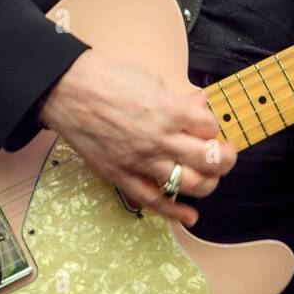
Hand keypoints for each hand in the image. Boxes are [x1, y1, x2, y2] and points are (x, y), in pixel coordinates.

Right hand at [37, 49, 236, 226]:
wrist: (67, 90)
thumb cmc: (105, 77)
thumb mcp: (150, 77)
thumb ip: (178, 98)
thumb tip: (199, 106)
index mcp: (169, 110)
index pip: (210, 127)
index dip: (213, 126)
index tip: (208, 125)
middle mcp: (160, 139)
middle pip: (210, 160)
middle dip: (225, 159)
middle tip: (225, 154)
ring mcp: (142, 161)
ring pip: (190, 184)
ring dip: (208, 183)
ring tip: (209, 176)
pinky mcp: (123, 175)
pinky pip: (155, 201)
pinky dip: (176, 213)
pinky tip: (189, 216)